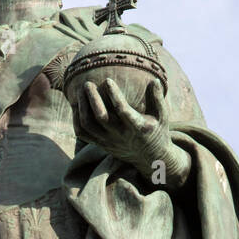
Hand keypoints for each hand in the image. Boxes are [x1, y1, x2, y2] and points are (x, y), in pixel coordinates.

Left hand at [76, 78, 190, 188]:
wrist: (149, 158)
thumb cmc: (156, 131)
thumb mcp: (162, 116)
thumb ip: (158, 98)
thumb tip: (155, 80)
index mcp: (137, 127)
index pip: (123, 111)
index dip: (114, 95)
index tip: (107, 80)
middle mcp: (121, 135)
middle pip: (101, 117)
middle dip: (92, 98)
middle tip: (87, 83)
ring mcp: (109, 141)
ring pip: (88, 125)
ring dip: (81, 107)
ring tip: (80, 91)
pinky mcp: (101, 145)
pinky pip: (82, 134)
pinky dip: (76, 119)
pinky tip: (77, 106)